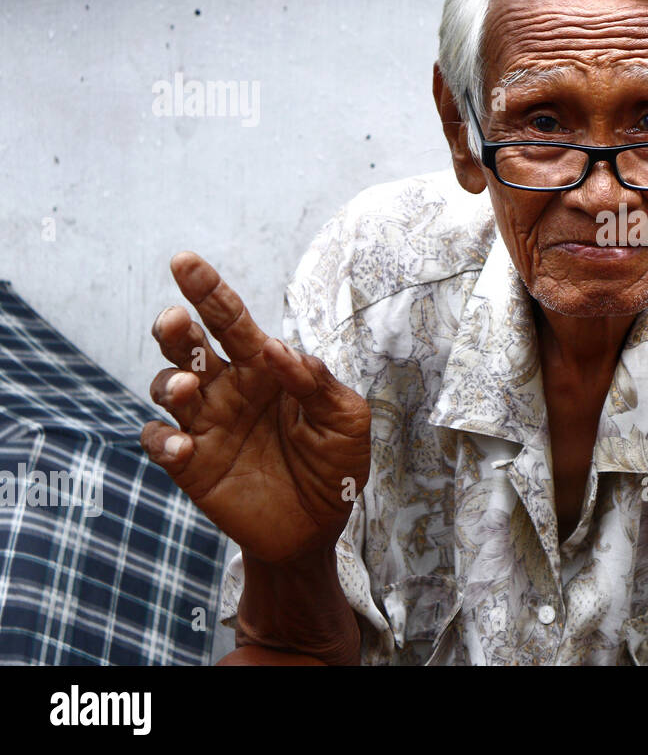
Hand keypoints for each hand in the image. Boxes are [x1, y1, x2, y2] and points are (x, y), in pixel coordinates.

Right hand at [140, 251, 370, 564]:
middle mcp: (229, 387)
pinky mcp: (191, 464)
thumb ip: (318, 382)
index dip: (209, 289)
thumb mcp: (347, 419)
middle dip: (175, 328)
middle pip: (189, 345)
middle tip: (174, 319)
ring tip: (188, 388)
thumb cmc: (336, 463)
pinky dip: (164, 440)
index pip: (233, 319)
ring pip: (167, 387)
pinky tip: (183, 446)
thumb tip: (277, 351)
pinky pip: (161, 442)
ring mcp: (207, 424)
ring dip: (170, 382)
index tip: (185, 261)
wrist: (320, 526)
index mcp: (266, 366)